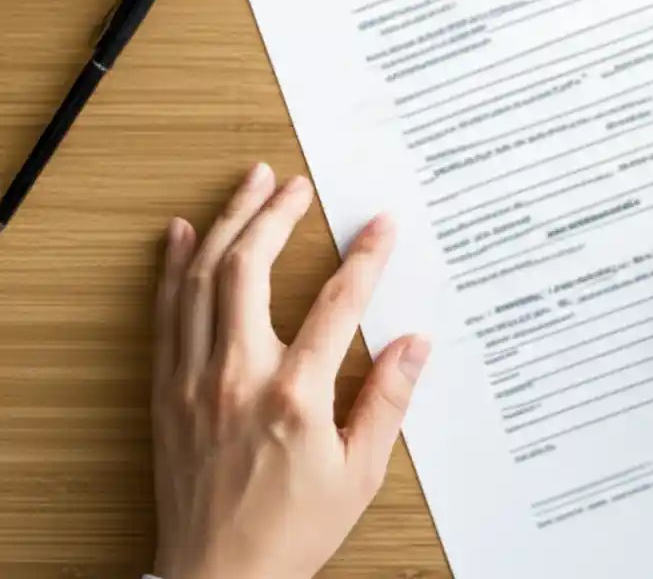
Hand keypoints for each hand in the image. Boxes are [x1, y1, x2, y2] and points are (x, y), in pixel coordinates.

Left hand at [151, 164, 429, 578]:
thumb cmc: (291, 530)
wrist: (218, 576)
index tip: (379, 225)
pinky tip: (185, 233)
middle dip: (276, 215)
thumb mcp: (359, 473)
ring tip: (250, 185)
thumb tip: (414, 343)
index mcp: (294, 397)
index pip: (336, 303)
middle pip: (250, 269)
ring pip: (202, 279)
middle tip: (297, 185)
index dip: (363, 256)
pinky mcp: (168, 389)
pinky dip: (174, 266)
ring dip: (227, 222)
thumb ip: (386, 400)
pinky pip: (165, 312)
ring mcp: (195, 379)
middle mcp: (237, 377)